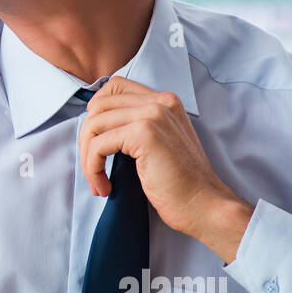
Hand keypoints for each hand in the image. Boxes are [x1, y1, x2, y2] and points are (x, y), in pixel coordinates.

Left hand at [77, 77, 253, 262]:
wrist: (205, 205)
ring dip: (87, 158)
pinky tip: (105, 186)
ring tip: (98, 182)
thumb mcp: (160, 144)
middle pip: (99, 106)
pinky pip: (98, 145)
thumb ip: (137, 127)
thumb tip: (96, 126)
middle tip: (93, 168)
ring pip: (94, 125)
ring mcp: (153, 115)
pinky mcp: (144, 134)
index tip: (94, 139)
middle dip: (86, 139)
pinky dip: (93, 168)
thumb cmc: (181, 184)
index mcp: (165, 101)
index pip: (115, 87)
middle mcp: (159, 102)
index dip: (95, 111)